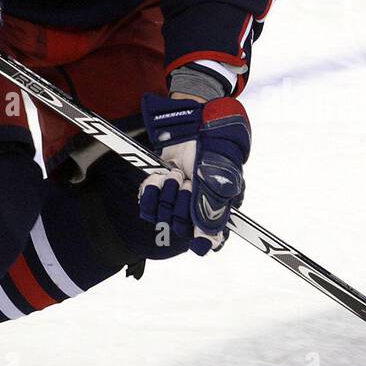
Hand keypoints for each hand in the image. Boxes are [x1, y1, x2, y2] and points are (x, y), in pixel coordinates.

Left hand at [138, 94, 250, 254]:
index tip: (198, 243)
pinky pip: (147, 204)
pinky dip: (150, 190)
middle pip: (180, 229)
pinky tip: (159, 176)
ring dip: (166, 194)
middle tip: (187, 183)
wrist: (192, 122)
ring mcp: (177, 198)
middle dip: (181, 205)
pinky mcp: (160, 188)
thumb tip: (210, 243)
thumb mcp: (215, 178)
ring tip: (174, 174)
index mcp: (218, 206)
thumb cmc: (212, 147)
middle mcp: (197, 206)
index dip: (202, 241)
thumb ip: (210, 209)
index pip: (210, 240)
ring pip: (161, 218)